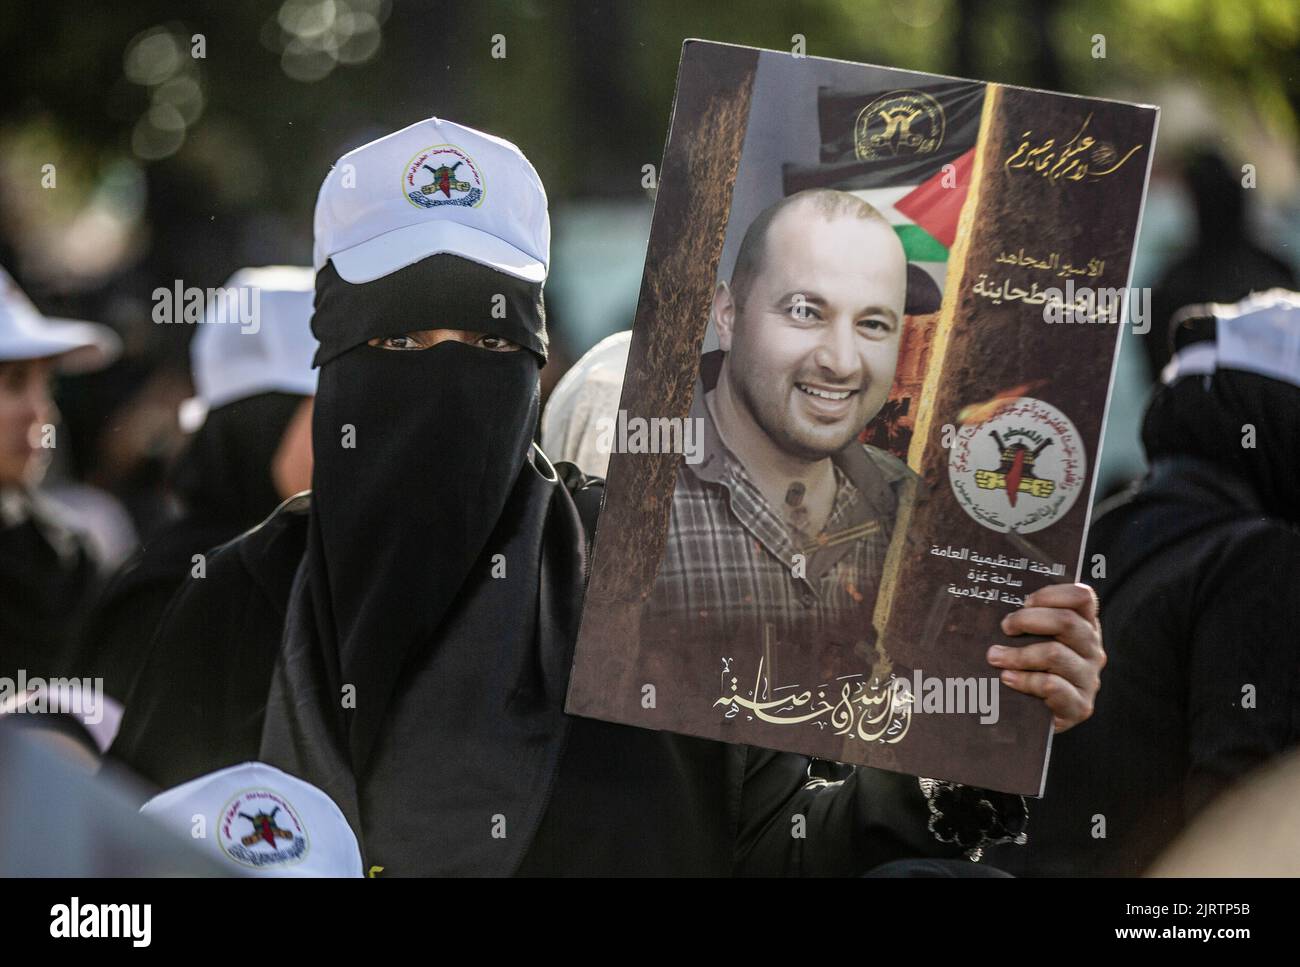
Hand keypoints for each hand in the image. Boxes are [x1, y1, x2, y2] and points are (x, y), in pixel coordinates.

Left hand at [985, 582, 1104, 732]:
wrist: (1037, 719)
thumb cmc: (1030, 670)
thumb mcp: (1032, 641)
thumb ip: (1026, 623)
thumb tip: (993, 606)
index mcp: (1084, 627)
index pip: (1082, 598)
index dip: (1051, 595)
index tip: (1024, 603)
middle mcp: (1092, 650)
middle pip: (1067, 621)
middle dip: (1027, 620)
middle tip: (1005, 627)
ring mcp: (1089, 678)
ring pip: (1055, 653)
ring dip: (1018, 654)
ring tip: (994, 656)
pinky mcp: (1080, 705)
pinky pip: (1051, 686)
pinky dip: (1024, 680)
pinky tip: (1007, 678)